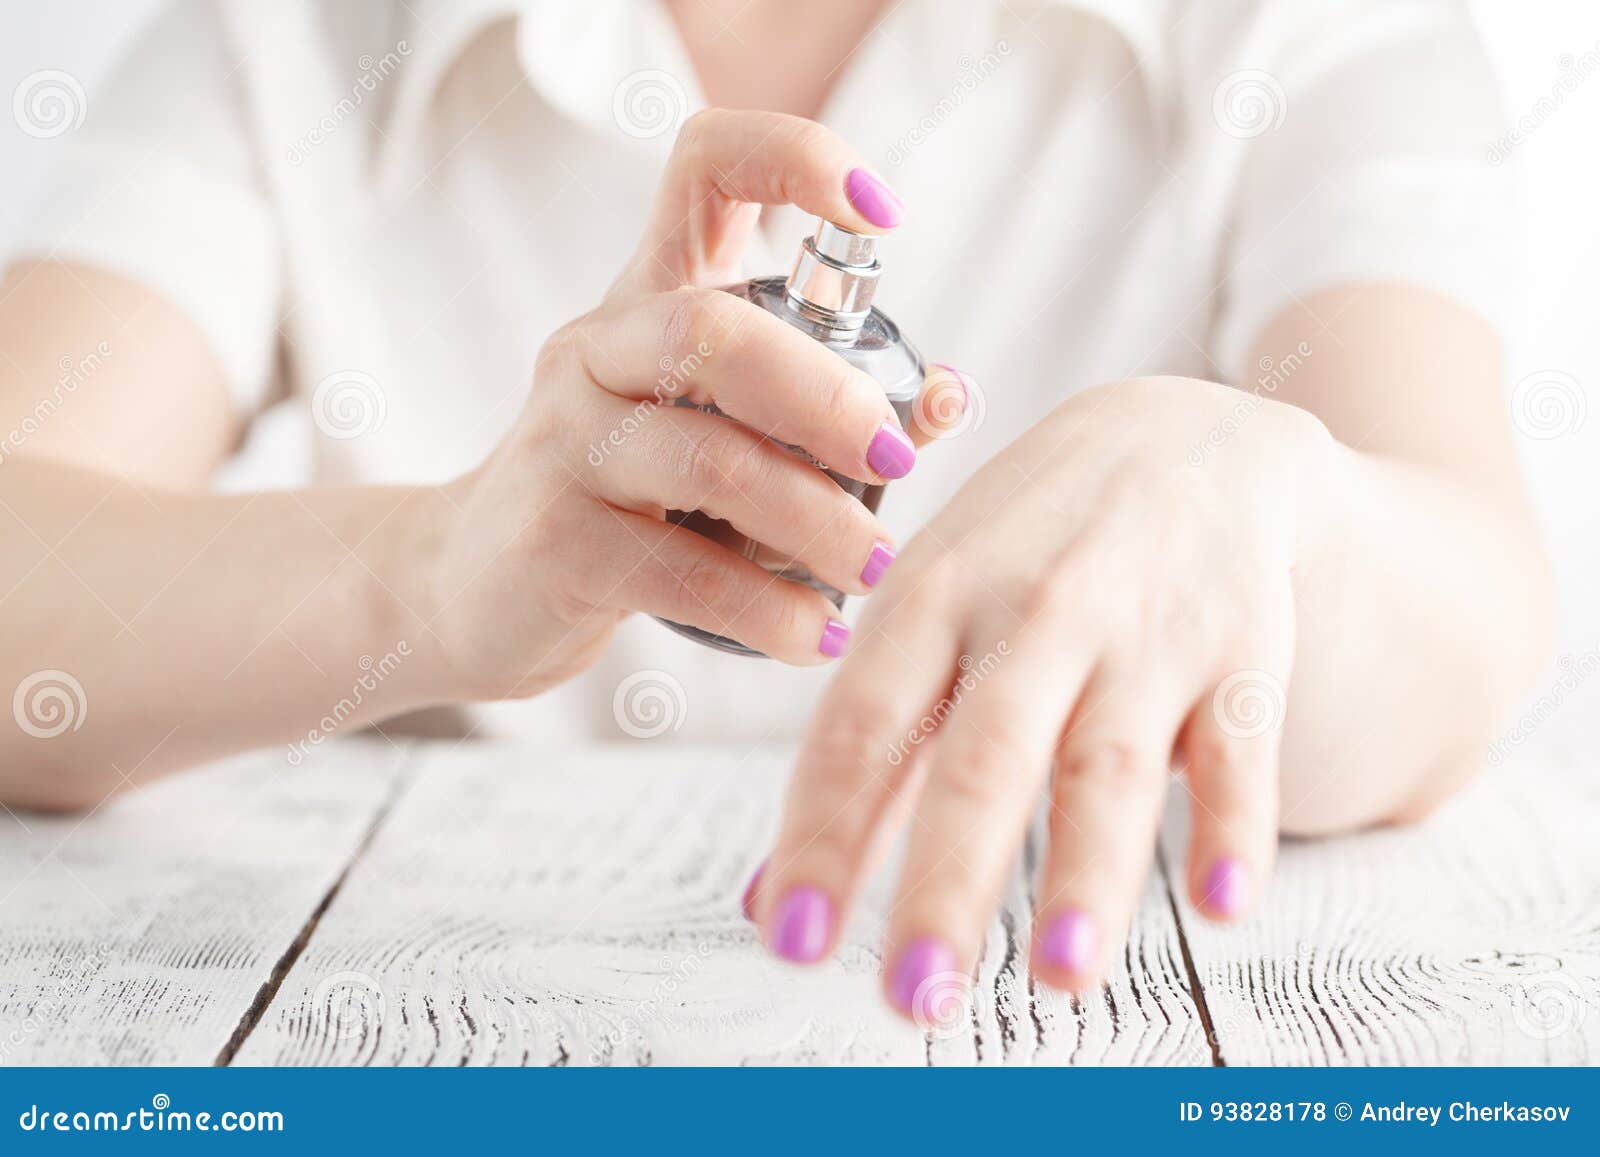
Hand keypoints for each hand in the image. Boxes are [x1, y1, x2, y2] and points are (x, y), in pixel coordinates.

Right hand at [404, 110, 963, 698]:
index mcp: (648, 297)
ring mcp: (565, 442)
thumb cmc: (623, 494)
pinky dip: (768, 612)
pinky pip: (682, 574)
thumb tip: (947, 400)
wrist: (469, 583)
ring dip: (818, 522)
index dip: (795, 159)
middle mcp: (598, 350)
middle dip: (827, 396)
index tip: (880, 214)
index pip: (704, 167)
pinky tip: (812, 635)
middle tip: (893, 458)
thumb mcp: (713, 429)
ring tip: (871, 567)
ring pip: (710, 461)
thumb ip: (820, 411)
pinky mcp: (556, 541)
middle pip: (714, 333)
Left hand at [746, 376, 1335, 1015]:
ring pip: (1109, 762)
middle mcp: (1031, 613)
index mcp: (930, 595)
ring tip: (1062, 976)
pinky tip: (1222, 904)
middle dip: (946, 881)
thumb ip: (862, 757)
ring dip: (1089, 871)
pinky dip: (1237, 825)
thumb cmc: (1024, 545)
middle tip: (912, 996)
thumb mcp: (928, 605)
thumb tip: (768, 901)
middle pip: (982, 760)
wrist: (1187, 437)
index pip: (860, 726)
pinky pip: (1241, 748)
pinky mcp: (1241, 653)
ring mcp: (1142, 633)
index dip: (820, 832)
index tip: (789, 938)